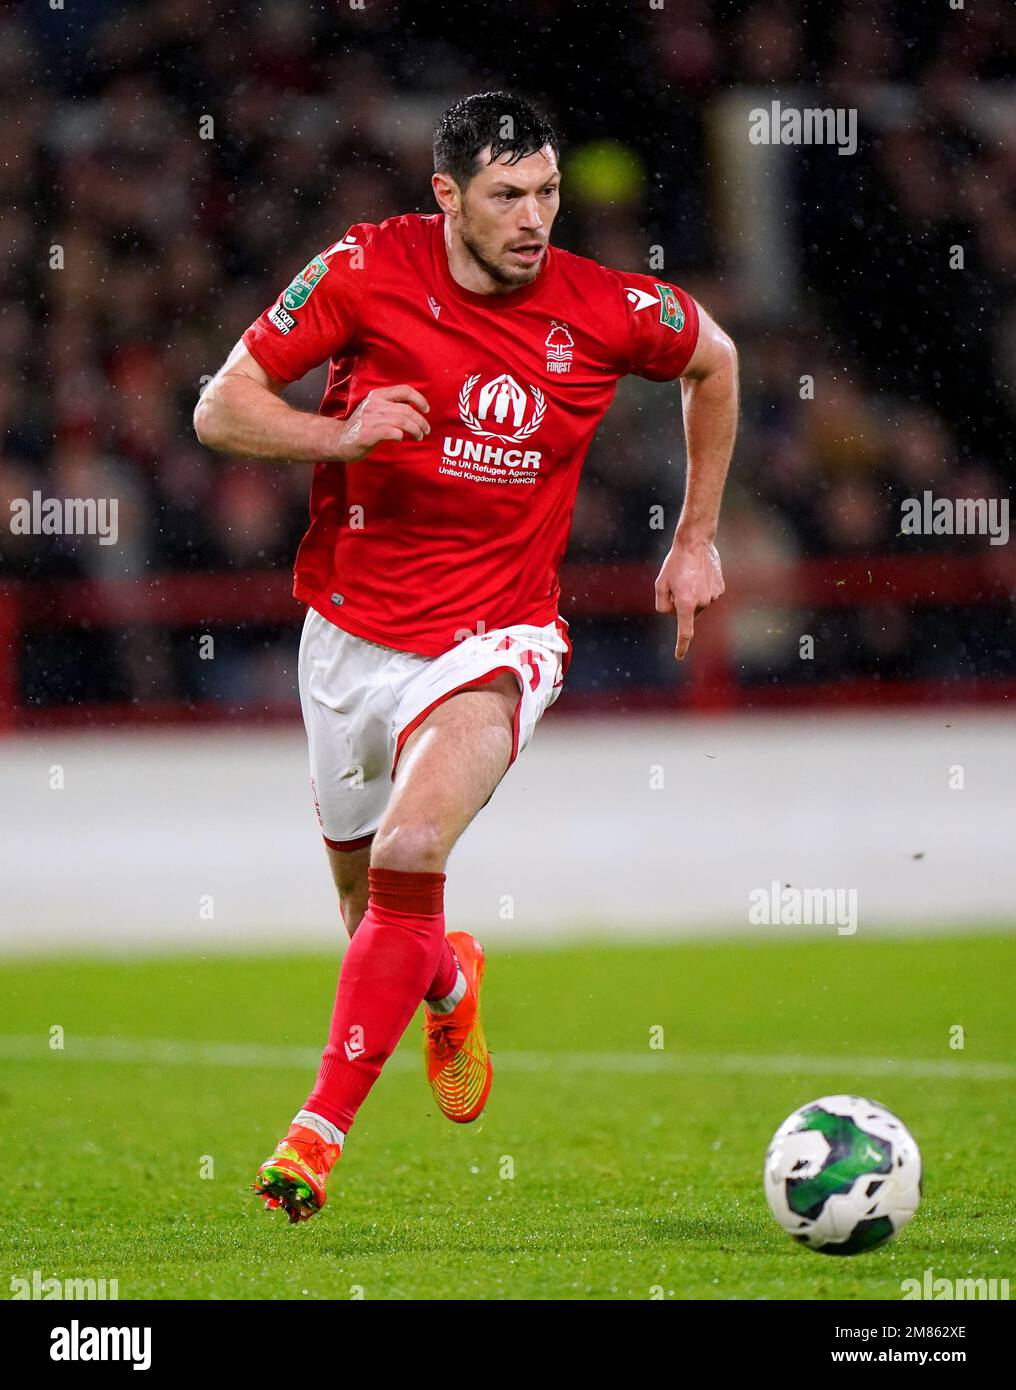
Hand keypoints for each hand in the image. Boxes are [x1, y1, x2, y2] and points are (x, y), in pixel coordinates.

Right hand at [336, 385, 430, 461]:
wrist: (338, 440)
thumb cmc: (361, 427)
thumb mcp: (375, 410)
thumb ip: (391, 407)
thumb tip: (413, 408)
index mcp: (377, 396)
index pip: (404, 390)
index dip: (420, 399)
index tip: (426, 409)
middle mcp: (374, 404)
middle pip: (407, 409)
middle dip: (421, 421)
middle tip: (425, 430)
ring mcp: (370, 419)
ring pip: (402, 421)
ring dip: (415, 430)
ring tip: (418, 437)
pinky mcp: (367, 434)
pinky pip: (392, 432)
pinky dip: (400, 436)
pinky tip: (399, 439)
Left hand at [654, 537, 724, 660]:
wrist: (696, 543)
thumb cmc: (675, 563)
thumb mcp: (660, 584)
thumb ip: (662, 604)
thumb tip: (672, 614)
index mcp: (685, 603)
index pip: (684, 632)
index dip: (681, 646)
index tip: (679, 657)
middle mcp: (702, 602)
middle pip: (688, 613)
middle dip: (682, 605)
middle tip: (678, 584)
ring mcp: (713, 596)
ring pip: (699, 604)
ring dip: (693, 595)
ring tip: (690, 576)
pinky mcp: (720, 588)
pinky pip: (708, 595)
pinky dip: (702, 589)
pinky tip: (700, 575)